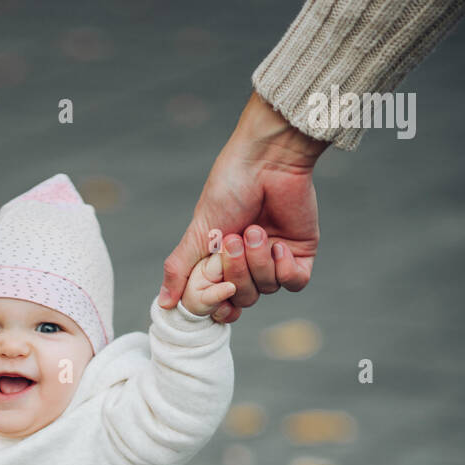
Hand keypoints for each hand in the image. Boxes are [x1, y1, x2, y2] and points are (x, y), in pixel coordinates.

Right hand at [159, 91, 327, 323]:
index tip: (218, 295)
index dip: (219, 305)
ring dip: (258, 261)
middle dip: (238, 272)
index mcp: (222, 262)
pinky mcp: (301, 253)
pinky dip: (285, 269)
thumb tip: (163, 303)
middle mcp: (249, 264)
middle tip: (234, 239)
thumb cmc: (230, 187)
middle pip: (244, 299)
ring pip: (268, 289)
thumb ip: (180, 269)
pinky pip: (295, 282)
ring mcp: (276, 260)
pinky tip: (279, 244)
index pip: (221, 302)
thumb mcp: (199, 232)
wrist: (267, 159)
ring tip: (256, 230)